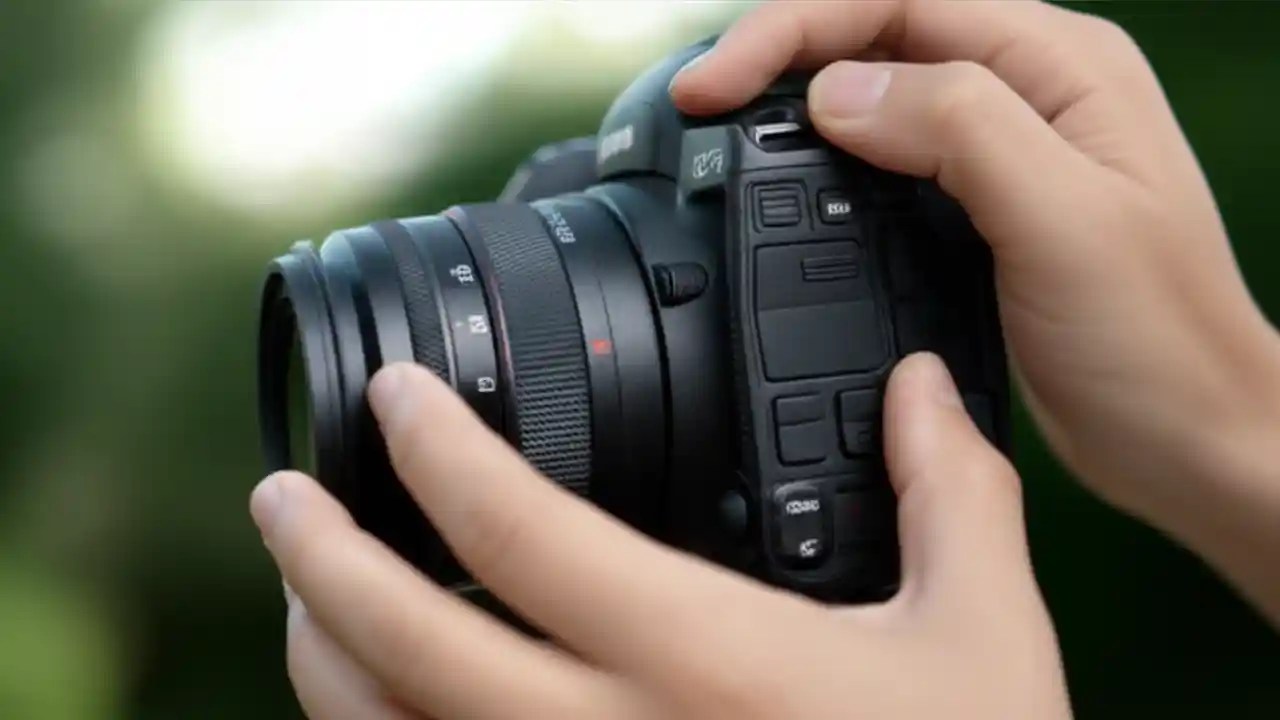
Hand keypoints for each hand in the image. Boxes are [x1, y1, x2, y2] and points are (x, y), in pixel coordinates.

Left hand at [251, 356, 1069, 718]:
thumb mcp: (986, 639)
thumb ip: (951, 495)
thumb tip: (921, 388)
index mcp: (708, 663)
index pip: (524, 536)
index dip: (437, 452)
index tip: (402, 399)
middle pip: (406, 649)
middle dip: (319, 560)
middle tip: (282, 493)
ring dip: (322, 663)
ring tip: (303, 598)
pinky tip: (380, 708)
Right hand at [671, 0, 1279, 621]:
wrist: (1186, 439)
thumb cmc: (1158, 339)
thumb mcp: (1062, 218)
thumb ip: (956, 128)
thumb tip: (840, 92)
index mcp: (1061, 64)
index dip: (795, 30)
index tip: (719, 86)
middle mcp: (1032, 91)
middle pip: (879, 33)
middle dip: (782, 56)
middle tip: (702, 105)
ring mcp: (1004, 150)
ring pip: (876, 92)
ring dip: (796, 104)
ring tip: (726, 131)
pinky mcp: (979, 209)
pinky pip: (885, 159)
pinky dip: (826, 162)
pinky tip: (792, 186)